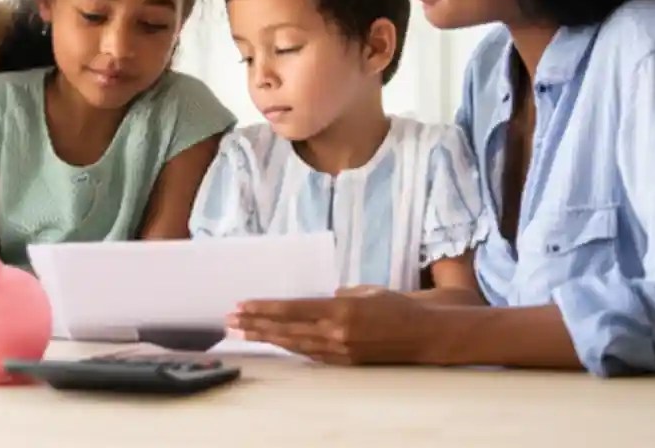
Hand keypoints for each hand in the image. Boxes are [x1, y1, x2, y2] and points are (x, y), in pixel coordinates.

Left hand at [227, 289, 439, 364]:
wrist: (424, 335)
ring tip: (243, 332)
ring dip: (267, 338)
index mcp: (340, 310)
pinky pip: (310, 354)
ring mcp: (340, 350)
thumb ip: (338, 295)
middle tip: (231, 321)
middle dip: (256, 325)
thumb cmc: (396, 306)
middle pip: (286, 330)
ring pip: (294, 345)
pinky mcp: (345, 362)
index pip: (292, 309)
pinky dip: (290, 347)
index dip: (265, 308)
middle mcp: (336, 332)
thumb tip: (319, 298)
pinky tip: (274, 342)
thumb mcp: (365, 291)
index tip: (242, 305)